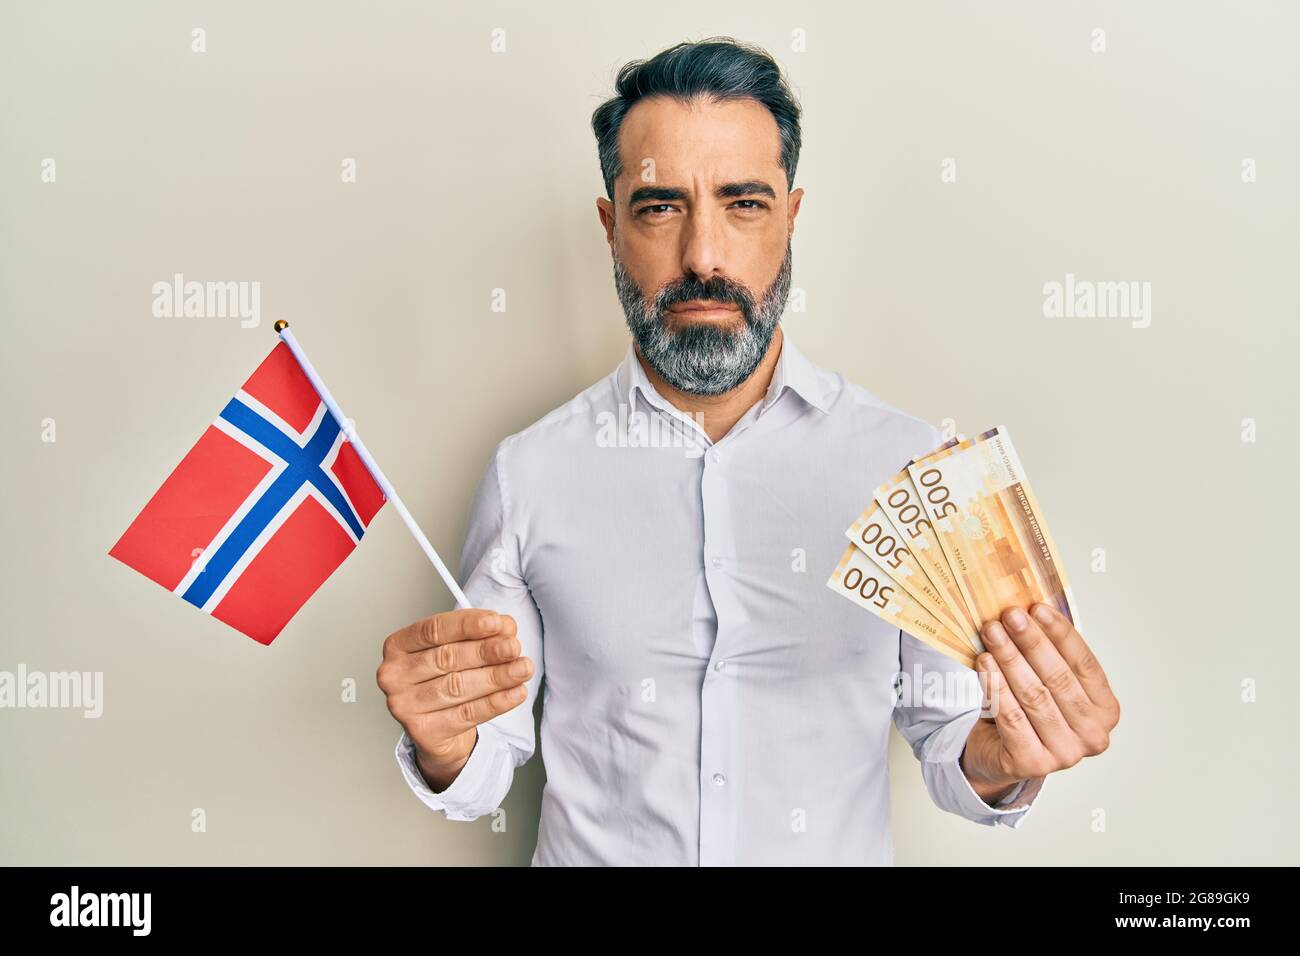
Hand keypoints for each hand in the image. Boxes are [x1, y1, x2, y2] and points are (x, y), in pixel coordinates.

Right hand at [376, 608, 533, 790]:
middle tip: (514, 647)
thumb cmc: (444, 677)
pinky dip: (495, 702)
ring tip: (522, 668)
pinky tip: (515, 693)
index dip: (467, 625)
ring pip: (458, 687)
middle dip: (486, 651)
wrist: (436, 726)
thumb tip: (505, 627)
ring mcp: (404, 705)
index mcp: (398, 645)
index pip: (433, 629)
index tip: (496, 622)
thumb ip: (479, 634)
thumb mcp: (457, 648)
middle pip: (446, 658)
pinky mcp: (422, 731)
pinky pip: (466, 714)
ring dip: (496, 677)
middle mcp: (394, 674)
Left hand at [961, 603, 1119, 800]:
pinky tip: (984, 662)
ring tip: (992, 632)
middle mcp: (1093, 735)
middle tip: (1010, 616)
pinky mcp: (1034, 764)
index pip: (1085, 664)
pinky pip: (1012, 717)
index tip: (1037, 608)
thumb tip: (1029, 610)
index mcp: (1105, 709)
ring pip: (1034, 696)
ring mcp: (1066, 754)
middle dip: (1032, 643)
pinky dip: (997, 686)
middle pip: (1059, 679)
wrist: (1000, 753)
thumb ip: (1048, 653)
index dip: (1061, 634)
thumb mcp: (1046, 681)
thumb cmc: (1028, 710)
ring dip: (1010, 659)